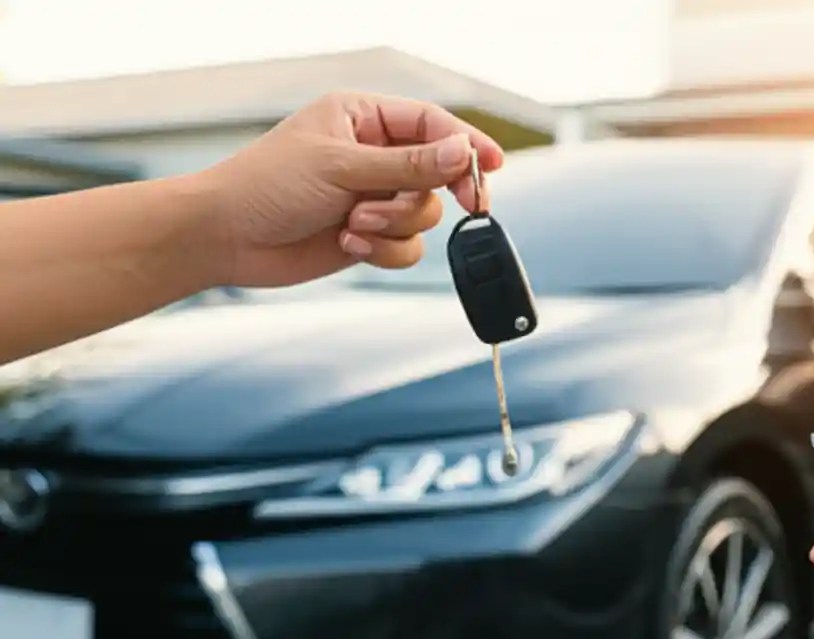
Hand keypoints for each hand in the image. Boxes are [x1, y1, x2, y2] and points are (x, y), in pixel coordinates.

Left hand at [198, 91, 503, 287]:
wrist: (226, 238)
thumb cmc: (267, 186)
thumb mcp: (343, 167)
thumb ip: (410, 164)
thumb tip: (463, 153)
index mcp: (363, 118)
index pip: (432, 123)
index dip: (466, 143)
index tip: (492, 166)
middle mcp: (373, 154)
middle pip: (437, 173)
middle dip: (434, 193)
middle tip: (470, 206)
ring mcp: (372, 196)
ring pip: (424, 214)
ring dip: (396, 225)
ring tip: (355, 225)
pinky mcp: (367, 234)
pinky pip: (406, 246)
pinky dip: (384, 250)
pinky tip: (348, 243)